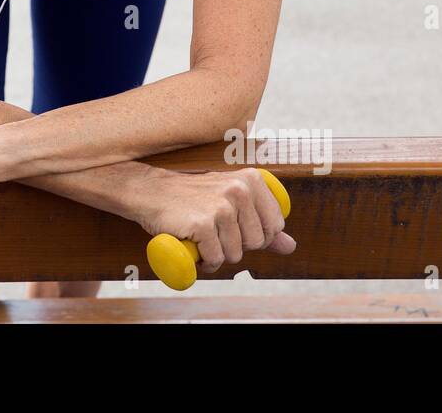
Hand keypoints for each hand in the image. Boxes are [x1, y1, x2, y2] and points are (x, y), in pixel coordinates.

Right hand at [130, 167, 295, 273]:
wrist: (150, 191)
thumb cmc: (192, 197)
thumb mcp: (230, 202)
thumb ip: (264, 223)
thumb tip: (290, 246)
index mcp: (251, 180)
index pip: (274, 226)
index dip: (255, 235)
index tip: (234, 227)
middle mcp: (238, 190)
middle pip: (256, 243)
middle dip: (236, 246)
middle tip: (214, 232)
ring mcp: (220, 207)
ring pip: (236, 254)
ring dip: (218, 254)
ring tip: (203, 238)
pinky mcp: (202, 224)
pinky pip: (215, 258)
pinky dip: (205, 260)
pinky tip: (194, 246)